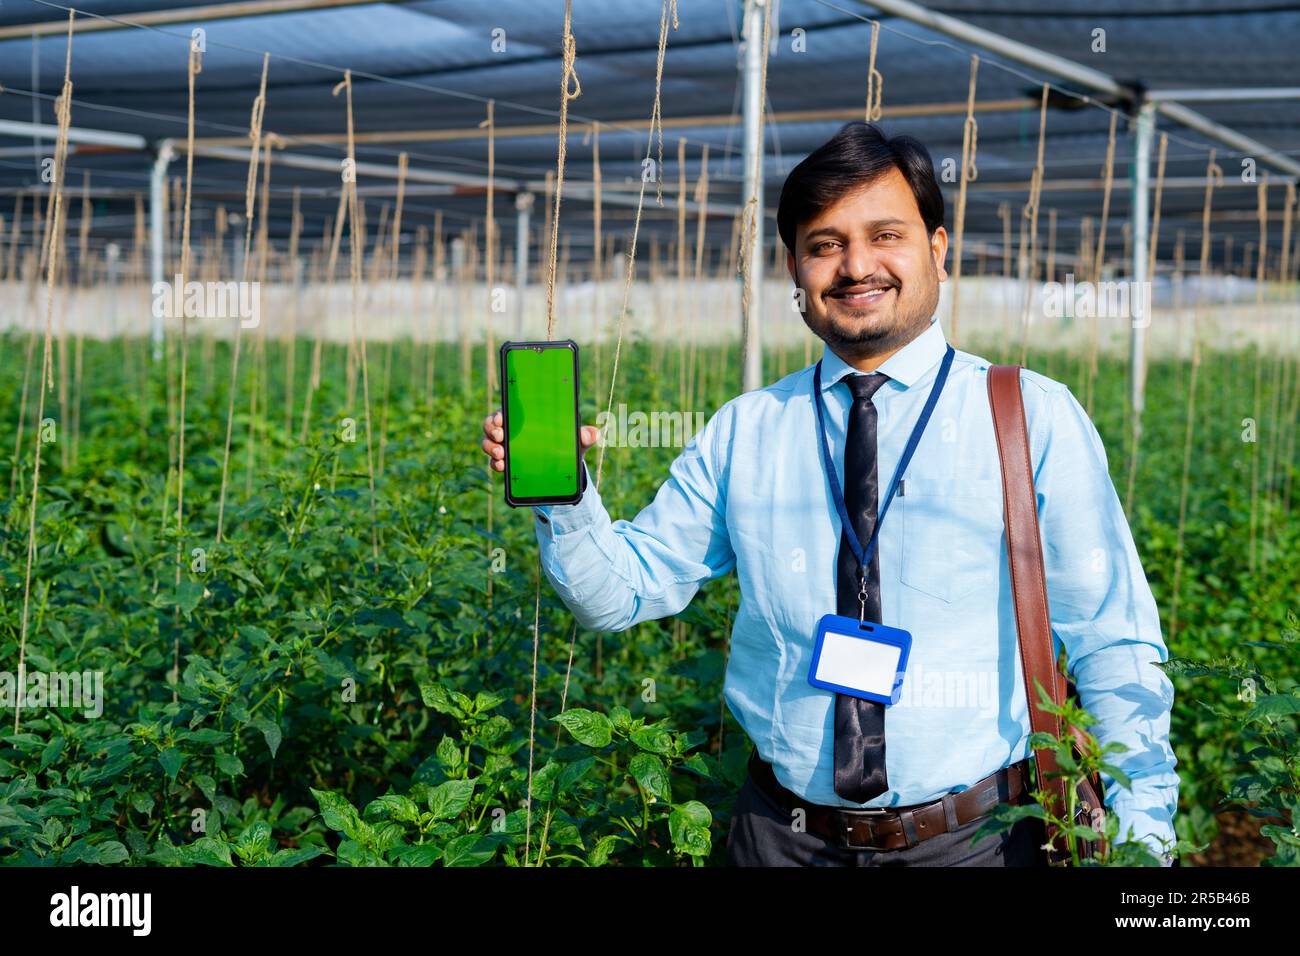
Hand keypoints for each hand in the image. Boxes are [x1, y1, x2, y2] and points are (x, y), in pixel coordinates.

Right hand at [480, 409, 600, 473]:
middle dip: (491, 430)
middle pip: (491, 425)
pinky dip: (494, 464)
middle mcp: (510, 430)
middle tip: (500, 436)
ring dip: (490, 447)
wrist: (561, 466)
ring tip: (501, 454)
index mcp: (524, 419)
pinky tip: (501, 466)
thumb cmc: (564, 444)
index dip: (499, 413)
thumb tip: (595, 433)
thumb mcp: (575, 440)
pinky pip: (493, 462)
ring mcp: (505, 447)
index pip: (506, 411)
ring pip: (488, 442)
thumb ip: (584, 435)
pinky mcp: (505, 462)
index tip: (501, 418)